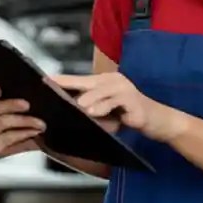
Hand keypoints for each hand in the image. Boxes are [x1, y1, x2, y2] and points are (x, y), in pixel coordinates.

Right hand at [0, 85, 45, 156]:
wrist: (37, 133)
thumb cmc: (27, 110)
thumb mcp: (25, 96)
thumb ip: (25, 88)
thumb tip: (41, 80)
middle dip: (10, 105)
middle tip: (27, 104)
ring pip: (3, 123)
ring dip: (24, 121)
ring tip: (40, 122)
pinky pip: (8, 139)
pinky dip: (24, 134)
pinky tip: (35, 131)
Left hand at [48, 72, 188, 142]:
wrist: (160, 121)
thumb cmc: (131, 117)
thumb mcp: (107, 114)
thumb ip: (91, 111)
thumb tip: (70, 112)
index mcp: (104, 82)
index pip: (78, 80)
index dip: (61, 81)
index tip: (42, 81)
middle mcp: (113, 81)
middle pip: (85, 81)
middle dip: (66, 84)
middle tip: (49, 87)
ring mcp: (124, 89)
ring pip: (100, 91)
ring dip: (86, 99)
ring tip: (74, 105)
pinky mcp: (133, 100)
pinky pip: (115, 102)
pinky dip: (103, 107)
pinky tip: (93, 112)